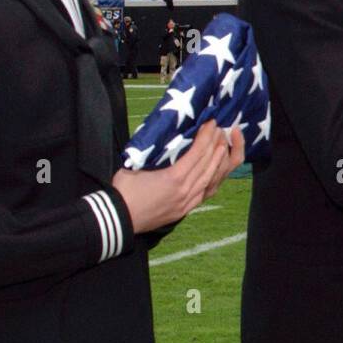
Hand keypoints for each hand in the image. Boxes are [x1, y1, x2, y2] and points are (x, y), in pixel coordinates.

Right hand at [113, 120, 243, 233]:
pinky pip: (207, 192)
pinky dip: (215, 178)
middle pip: (208, 164)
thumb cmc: (124, 191)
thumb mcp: (137, 165)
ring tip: (224, 146)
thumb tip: (166, 139)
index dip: (207, 136)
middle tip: (220, 130)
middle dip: (216, 144)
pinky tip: (218, 170)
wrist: (119, 220)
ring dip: (220, 161)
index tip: (211, 123)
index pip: (198, 152)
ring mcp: (188, 201)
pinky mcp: (186, 209)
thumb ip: (155, 153)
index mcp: (174, 177)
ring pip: (212, 179)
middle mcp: (186, 190)